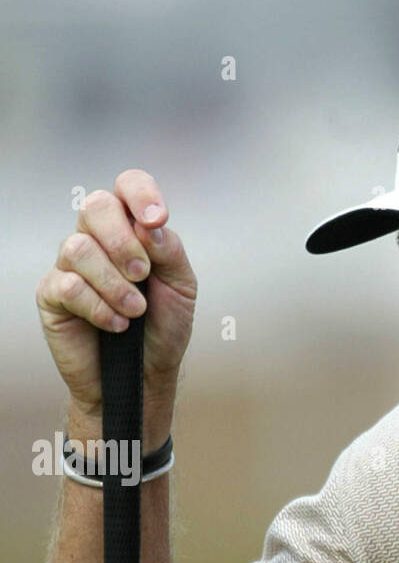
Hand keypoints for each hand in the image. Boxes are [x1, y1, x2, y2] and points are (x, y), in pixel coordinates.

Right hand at [36, 169, 196, 437]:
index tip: (158, 220)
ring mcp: (71, 266)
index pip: (127, 186)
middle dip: (124, 241)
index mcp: (131, 229)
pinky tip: (117, 326)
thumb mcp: (182, 288)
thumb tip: (150, 226)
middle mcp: (97, 240)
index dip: (140, 193)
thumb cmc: (163, 330)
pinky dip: (100, 309)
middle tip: (143, 275)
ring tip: (135, 311)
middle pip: (95, 205)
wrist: (145, 377)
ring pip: (79, 248)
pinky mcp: (53, 295)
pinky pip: (69, 286)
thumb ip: (170, 251)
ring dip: (115, 284)